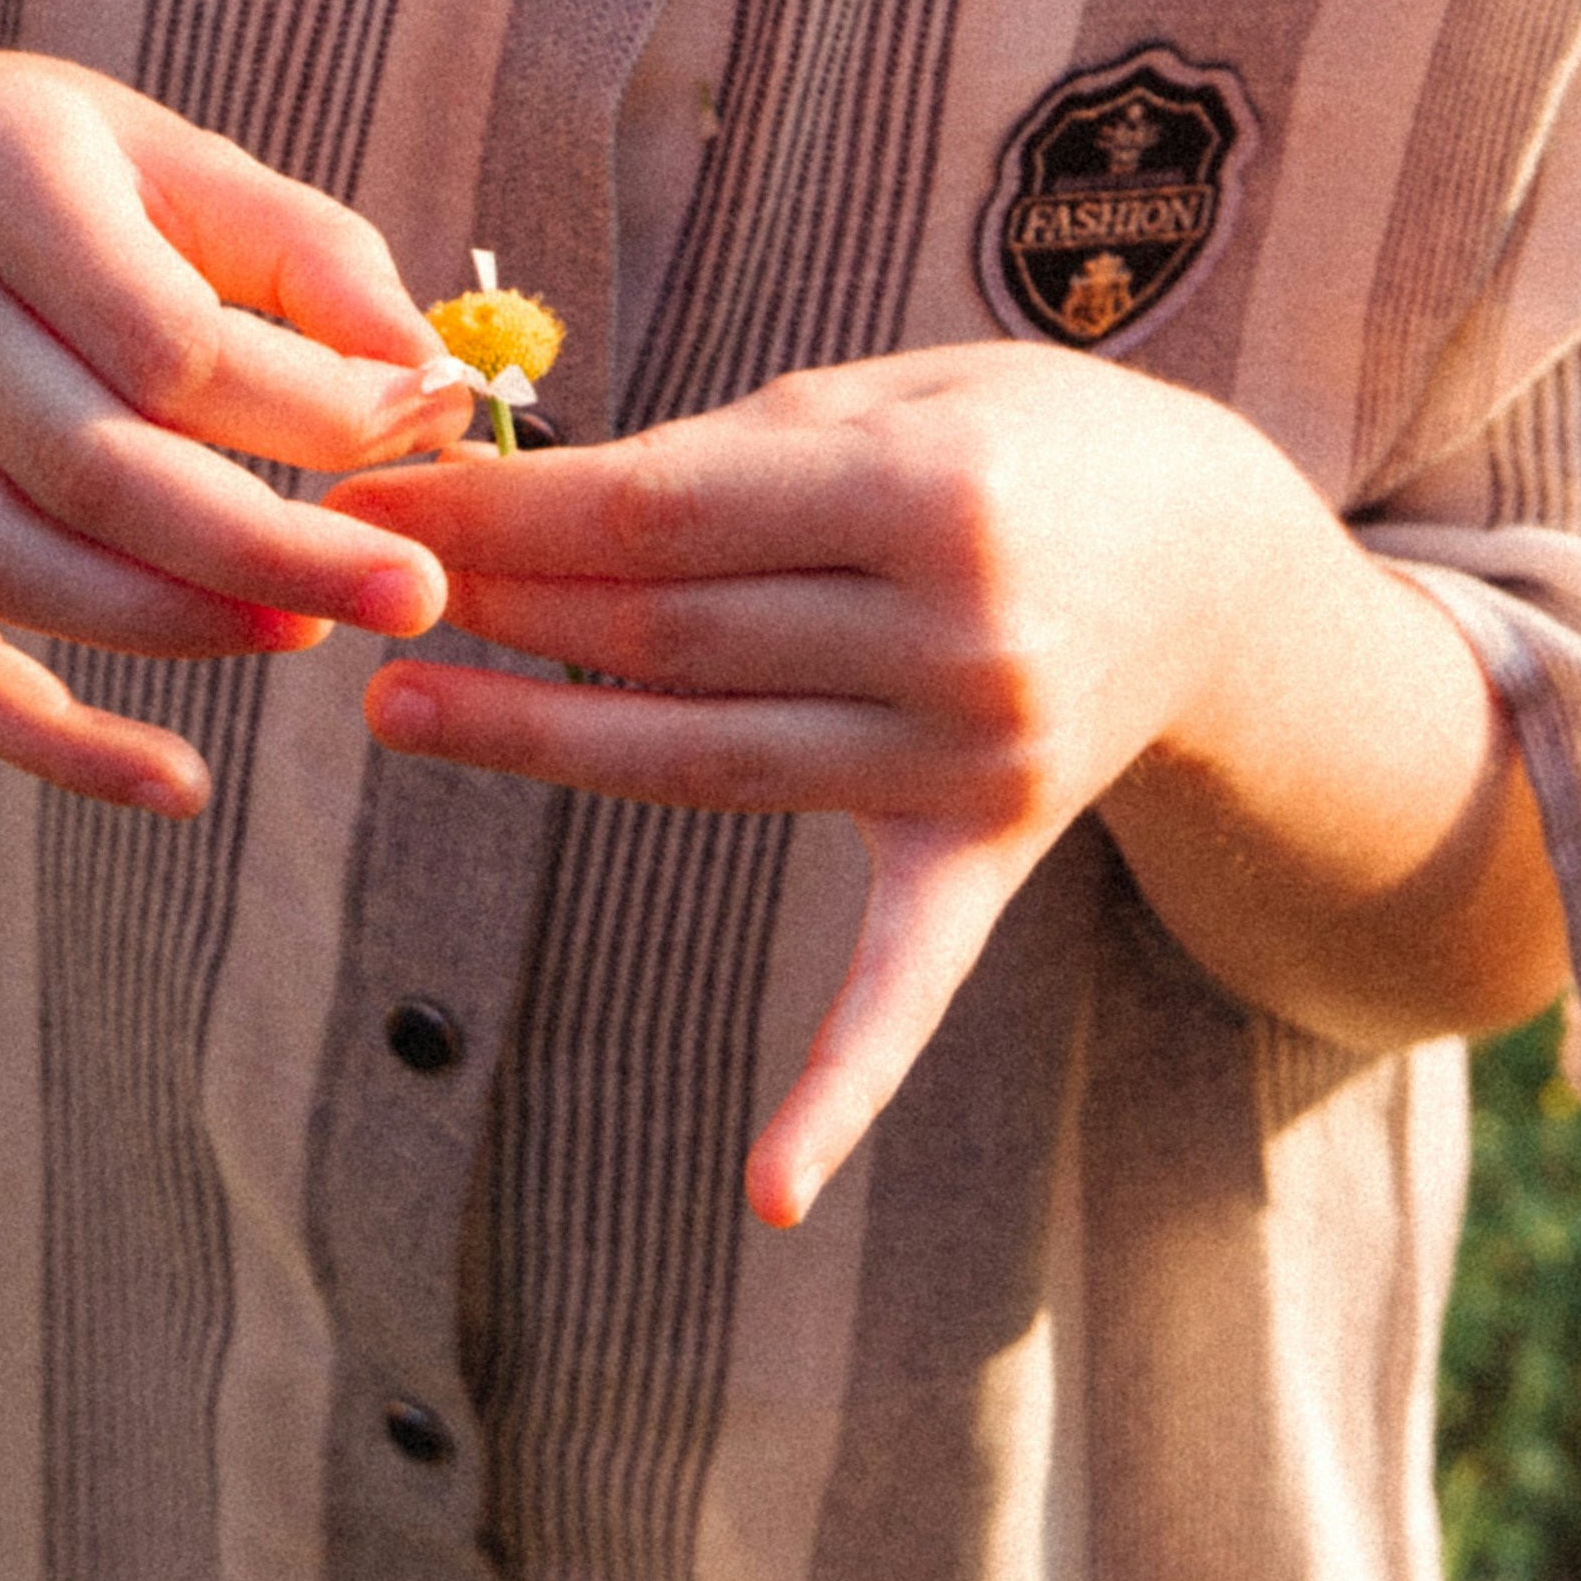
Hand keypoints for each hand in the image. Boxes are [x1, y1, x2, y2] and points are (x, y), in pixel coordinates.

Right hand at [0, 53, 465, 817]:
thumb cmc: (50, 170)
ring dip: (177, 627)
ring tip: (307, 630)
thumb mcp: (171, 156)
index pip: (168, 338)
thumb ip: (309, 253)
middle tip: (412, 589)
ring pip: (7, 566)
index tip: (428, 424)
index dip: (316, 406)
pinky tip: (174, 782)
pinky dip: (49, 740)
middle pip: (88, 466)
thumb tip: (429, 371)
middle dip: (270, 548)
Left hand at [329, 343, 1331, 1225]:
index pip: (661, 515)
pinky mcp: (984, 853)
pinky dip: (842, 1091)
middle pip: (667, 633)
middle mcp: (958, 639)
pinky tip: (772, 1189)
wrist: (1219, 565)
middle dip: (499, 598)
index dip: (506, 513)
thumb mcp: (897, 391)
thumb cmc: (1031, 445)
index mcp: (933, 492)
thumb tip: (538, 490)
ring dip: (540, 737)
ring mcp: (973, 762)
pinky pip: (902, 987)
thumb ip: (734, 449)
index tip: (387, 500)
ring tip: (399, 705)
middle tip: (362, 574)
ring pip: (709, 761)